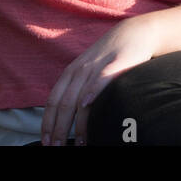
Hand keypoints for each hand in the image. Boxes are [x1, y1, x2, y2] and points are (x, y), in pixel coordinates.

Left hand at [41, 15, 162, 145]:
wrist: (134, 33)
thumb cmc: (111, 57)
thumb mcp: (88, 69)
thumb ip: (77, 89)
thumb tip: (66, 117)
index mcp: (71, 73)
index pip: (53, 101)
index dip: (47, 123)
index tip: (46, 141)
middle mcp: (80, 70)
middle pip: (64, 104)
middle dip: (59, 129)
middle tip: (57, 148)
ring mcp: (97, 67)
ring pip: (81, 97)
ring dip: (79, 123)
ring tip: (80, 142)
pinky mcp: (116, 63)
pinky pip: (102, 78)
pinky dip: (93, 91)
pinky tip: (88, 104)